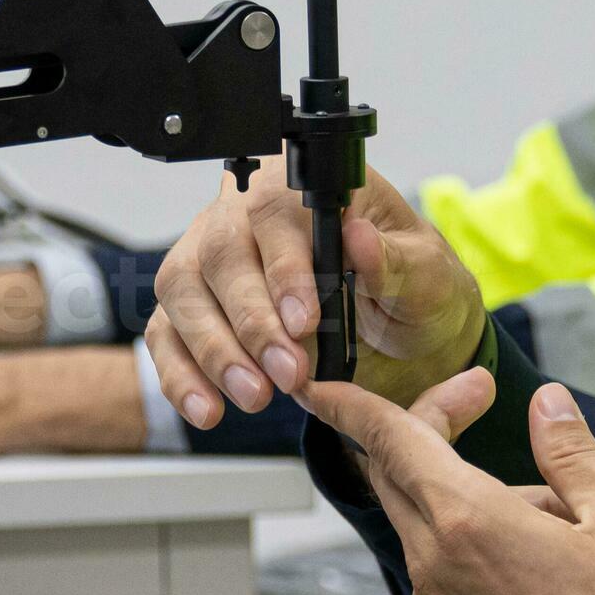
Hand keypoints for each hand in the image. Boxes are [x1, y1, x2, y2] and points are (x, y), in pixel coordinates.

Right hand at [146, 161, 482, 428]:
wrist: (402, 325)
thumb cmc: (410, 283)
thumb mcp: (426, 272)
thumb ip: (396, 260)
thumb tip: (360, 239)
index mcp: (302, 186)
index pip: (275, 213)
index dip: (285, 268)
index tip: (305, 321)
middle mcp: (243, 213)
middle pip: (221, 255)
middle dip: (252, 323)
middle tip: (288, 373)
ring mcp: (208, 256)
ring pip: (184, 293)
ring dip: (214, 351)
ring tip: (255, 396)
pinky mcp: (192, 306)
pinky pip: (167, 335)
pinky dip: (182, 376)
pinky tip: (209, 408)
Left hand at [301, 372, 594, 594]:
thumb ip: (571, 451)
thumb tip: (547, 408)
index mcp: (471, 522)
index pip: (391, 443)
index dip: (354, 405)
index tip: (325, 388)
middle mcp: (436, 572)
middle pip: (399, 482)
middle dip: (428, 435)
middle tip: (476, 408)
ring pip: (431, 536)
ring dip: (472, 511)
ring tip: (557, 531)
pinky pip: (441, 589)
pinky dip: (474, 566)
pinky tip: (539, 583)